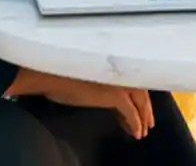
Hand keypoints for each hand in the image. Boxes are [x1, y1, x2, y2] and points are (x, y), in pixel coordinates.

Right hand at [6, 68, 153, 138]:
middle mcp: (118, 69)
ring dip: (142, 117)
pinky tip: (136, 132)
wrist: (48, 73)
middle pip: (140, 90)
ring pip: (140, 101)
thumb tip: (100, 92)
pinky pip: (132, 112)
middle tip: (148, 121)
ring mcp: (119, 81)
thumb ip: (97, 78)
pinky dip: (135, 123)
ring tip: (142, 131)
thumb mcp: (82, 72)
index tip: (139, 106)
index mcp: (111, 62)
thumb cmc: (56, 72)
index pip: (132, 78)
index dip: (137, 94)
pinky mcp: (116, 95)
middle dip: (145, 107)